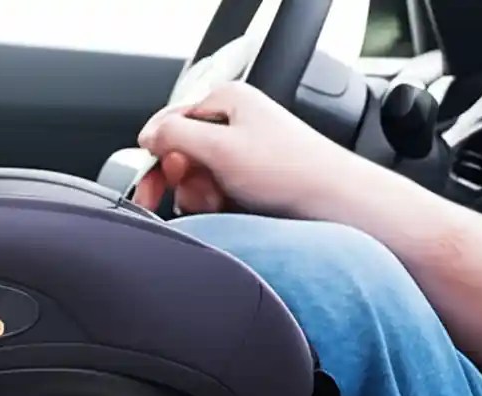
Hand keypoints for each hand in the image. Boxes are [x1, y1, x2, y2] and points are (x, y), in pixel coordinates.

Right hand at [132, 82, 358, 218]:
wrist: (335, 203)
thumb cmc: (289, 171)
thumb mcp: (220, 147)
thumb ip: (174, 135)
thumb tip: (146, 136)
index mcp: (226, 99)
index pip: (168, 121)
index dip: (154, 154)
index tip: (148, 185)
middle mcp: (233, 120)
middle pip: (179, 150)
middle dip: (178, 177)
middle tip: (173, 199)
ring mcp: (242, 149)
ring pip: (195, 173)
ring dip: (198, 193)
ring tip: (218, 202)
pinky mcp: (249, 175)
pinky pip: (214, 187)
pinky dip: (214, 201)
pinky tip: (227, 208)